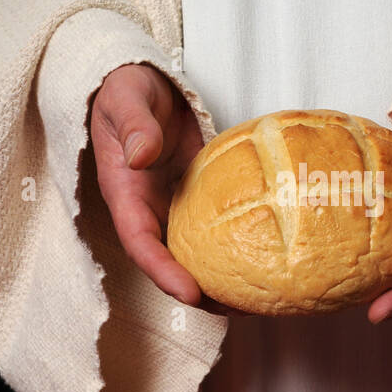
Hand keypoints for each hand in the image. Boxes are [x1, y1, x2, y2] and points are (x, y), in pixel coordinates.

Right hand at [89, 62, 236, 315]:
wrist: (142, 82)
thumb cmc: (125, 90)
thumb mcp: (126, 100)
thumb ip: (134, 127)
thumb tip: (142, 156)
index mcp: (125, 193)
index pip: (141, 243)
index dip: (163, 272)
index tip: (191, 294)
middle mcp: (149, 208)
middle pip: (170, 263)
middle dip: (199, 293)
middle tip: (237, 310)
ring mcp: (174, 206)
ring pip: (194, 254)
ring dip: (220, 279)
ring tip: (258, 300)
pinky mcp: (198, 197)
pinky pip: (215, 230)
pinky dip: (236, 248)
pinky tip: (266, 260)